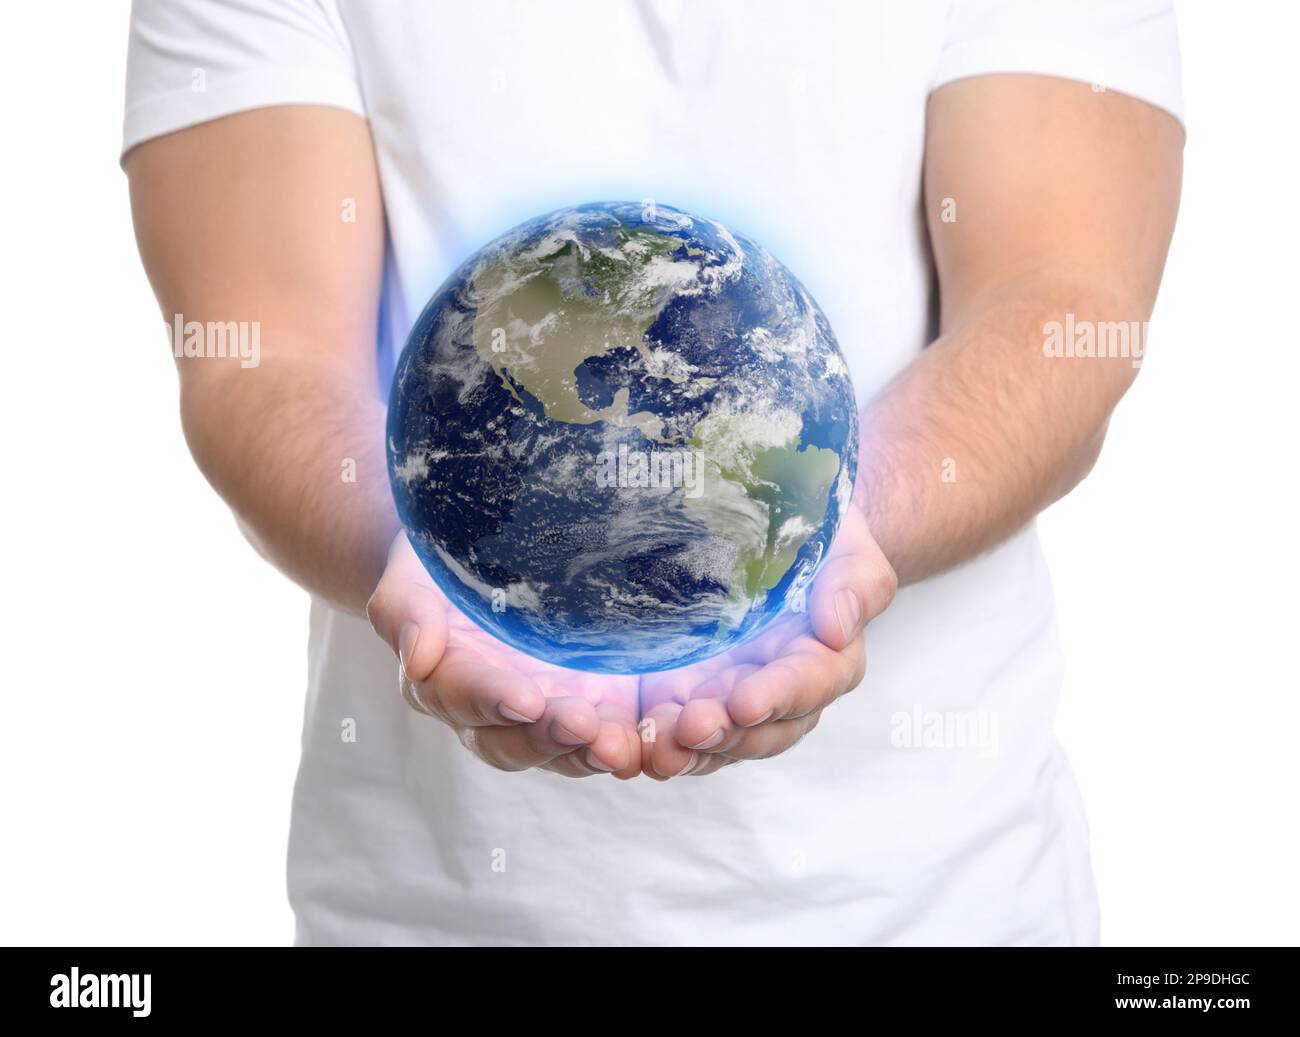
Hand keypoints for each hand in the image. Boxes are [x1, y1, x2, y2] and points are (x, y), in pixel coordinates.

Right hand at [367, 533, 640, 777]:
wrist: (482, 550)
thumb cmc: (441, 556)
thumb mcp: (414, 570)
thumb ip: (406, 610)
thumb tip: (418, 655)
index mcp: (442, 676)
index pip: (461, 694)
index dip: (490, 699)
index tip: (525, 699)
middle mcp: (487, 710)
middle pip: (508, 741)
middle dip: (544, 738)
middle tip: (582, 725)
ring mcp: (540, 713)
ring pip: (557, 751)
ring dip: (586, 753)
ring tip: (619, 747)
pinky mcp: (585, 705)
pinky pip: (600, 738)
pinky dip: (624, 744)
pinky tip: (650, 744)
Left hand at [638, 505, 894, 777]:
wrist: (773, 527)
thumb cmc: (819, 535)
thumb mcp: (847, 547)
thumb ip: (854, 584)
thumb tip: (840, 627)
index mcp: (824, 659)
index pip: (809, 684)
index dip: (779, 696)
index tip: (745, 702)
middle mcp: (779, 694)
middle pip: (760, 730)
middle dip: (726, 734)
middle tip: (690, 728)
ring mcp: (730, 701)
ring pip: (715, 742)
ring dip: (685, 750)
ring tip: (654, 748)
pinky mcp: (686, 697)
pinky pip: (671, 732)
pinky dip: (648, 742)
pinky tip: (621, 744)